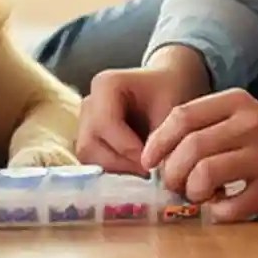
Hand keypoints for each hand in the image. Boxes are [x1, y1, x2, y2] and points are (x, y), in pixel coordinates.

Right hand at [76, 45, 211, 174]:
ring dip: (116, 169)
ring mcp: (85, 122)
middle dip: (120, 163)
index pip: (105, 124)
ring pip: (88, 157)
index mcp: (105, 85)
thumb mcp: (172, 112)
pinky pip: (94, 161)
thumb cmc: (171, 93)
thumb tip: (154, 172)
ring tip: (144, 171)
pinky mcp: (89, 138)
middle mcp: (89, 103)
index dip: (127, 148)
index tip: (152, 163)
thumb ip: (161, 140)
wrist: (169, 87)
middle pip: (90, 145)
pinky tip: (137, 169)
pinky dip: (115, 169)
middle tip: (148, 172)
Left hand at [141, 88, 257, 222]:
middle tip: (173, 183)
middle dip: (171, 171)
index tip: (148, 160)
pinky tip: (221, 206)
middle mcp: (250, 125)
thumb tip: (157, 152)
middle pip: (190, 147)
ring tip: (196, 194)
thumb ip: (202, 123)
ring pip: (204, 174)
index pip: (182, 116)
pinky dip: (215, 211)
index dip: (157, 141)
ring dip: (190, 191)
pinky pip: (227, 206)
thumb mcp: (239, 113)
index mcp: (237, 101)